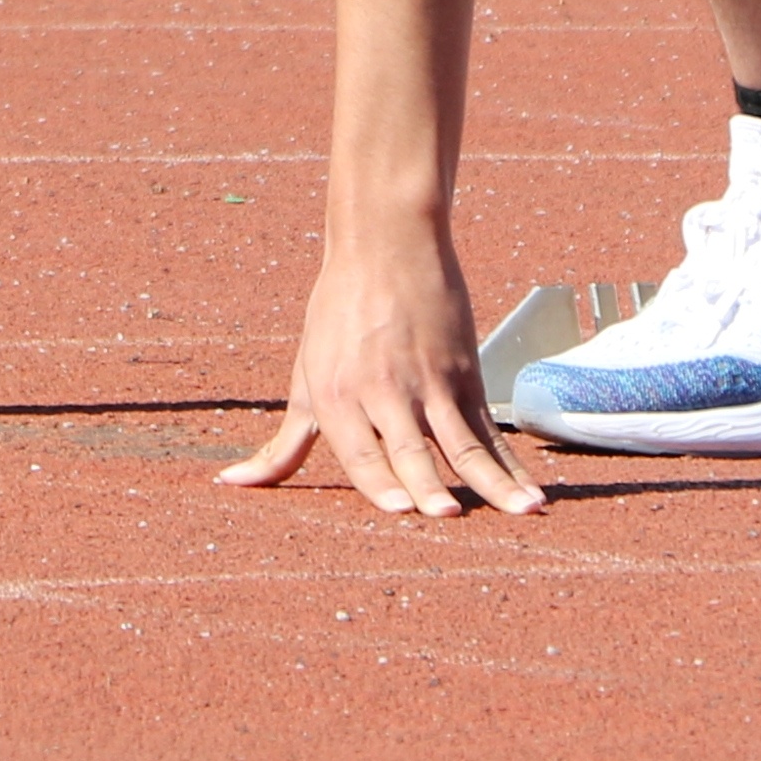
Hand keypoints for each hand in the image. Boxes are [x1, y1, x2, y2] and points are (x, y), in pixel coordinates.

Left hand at [219, 211, 541, 517]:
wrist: (386, 245)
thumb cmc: (336, 317)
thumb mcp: (305, 380)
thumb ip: (280, 445)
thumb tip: (229, 485)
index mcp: (339, 395)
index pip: (360, 451)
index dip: (380, 482)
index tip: (400, 512)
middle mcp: (386, 392)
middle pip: (411, 447)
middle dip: (429, 484)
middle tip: (446, 516)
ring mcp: (432, 384)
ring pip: (464, 442)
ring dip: (493, 482)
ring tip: (521, 511)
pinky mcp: (465, 375)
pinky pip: (490, 430)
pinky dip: (512, 465)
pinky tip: (530, 493)